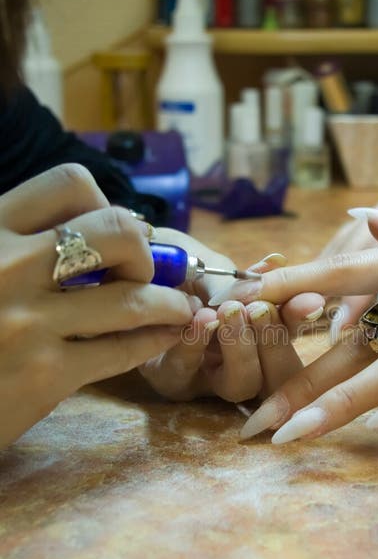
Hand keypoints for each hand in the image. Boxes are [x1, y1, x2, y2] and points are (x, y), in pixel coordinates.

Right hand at [0, 166, 193, 448]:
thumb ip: (16, 246)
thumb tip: (86, 235)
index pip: (69, 183)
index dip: (105, 203)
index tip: (113, 232)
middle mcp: (7, 266)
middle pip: (117, 230)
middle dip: (144, 250)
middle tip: (142, 272)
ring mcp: (28, 322)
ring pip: (132, 297)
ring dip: (168, 300)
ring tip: (180, 307)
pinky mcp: (44, 375)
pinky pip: (122, 349)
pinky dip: (155, 340)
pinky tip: (165, 337)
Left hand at [139, 236, 324, 402]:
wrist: (119, 270)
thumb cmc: (173, 266)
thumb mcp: (209, 264)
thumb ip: (243, 277)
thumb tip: (279, 267)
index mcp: (261, 332)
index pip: (293, 331)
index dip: (303, 320)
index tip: (311, 301)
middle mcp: (242, 362)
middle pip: (278, 374)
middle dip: (275, 342)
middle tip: (260, 309)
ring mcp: (208, 378)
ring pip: (240, 385)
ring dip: (239, 349)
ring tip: (227, 313)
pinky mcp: (171, 383)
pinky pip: (187, 374)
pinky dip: (194, 346)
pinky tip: (196, 320)